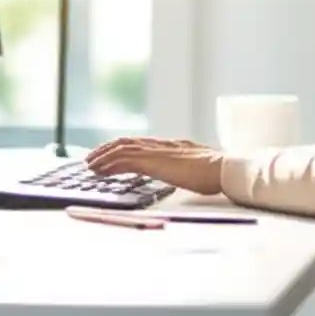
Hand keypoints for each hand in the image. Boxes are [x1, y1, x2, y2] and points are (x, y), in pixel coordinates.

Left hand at [85, 137, 224, 195]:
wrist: (224, 168)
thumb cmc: (217, 172)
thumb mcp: (198, 168)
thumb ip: (188, 168)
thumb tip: (188, 173)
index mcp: (172, 146)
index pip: (142, 143)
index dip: (124, 148)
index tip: (112, 154)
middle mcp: (162, 145)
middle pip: (127, 142)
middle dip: (107, 149)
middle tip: (93, 158)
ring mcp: (156, 151)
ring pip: (122, 148)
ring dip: (103, 156)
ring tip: (90, 164)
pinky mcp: (153, 161)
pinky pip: (123, 160)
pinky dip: (108, 163)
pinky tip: (99, 170)